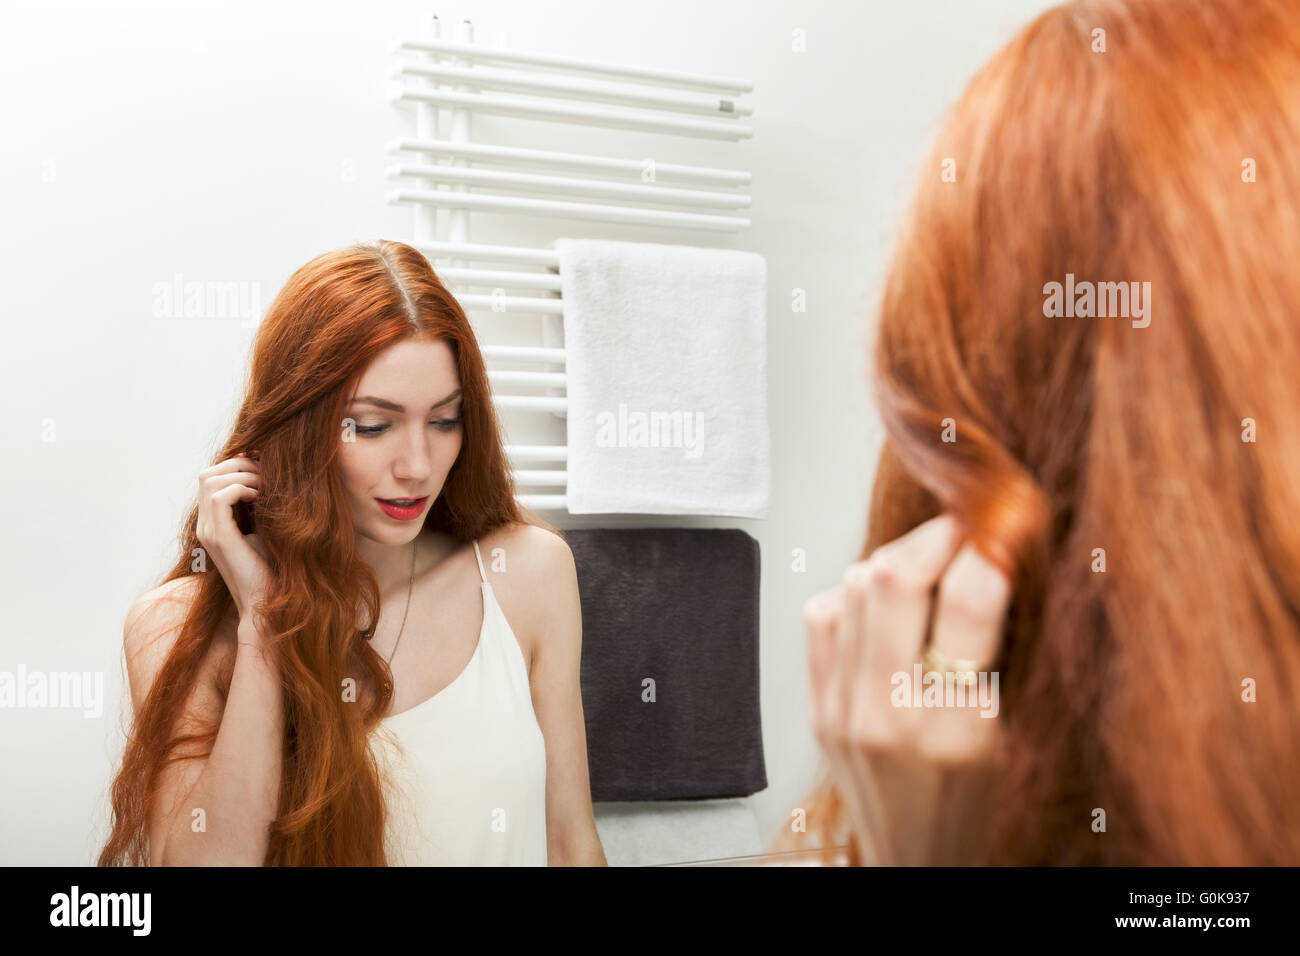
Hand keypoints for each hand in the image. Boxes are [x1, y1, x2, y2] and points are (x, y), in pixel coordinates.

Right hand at [195, 452, 270, 634]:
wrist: (267, 601)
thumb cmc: (272, 568)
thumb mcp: (266, 529)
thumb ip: (261, 505)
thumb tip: (272, 476)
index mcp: (213, 523)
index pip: (211, 478)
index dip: (235, 465)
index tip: (263, 465)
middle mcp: (205, 525)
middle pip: (206, 474)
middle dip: (238, 464)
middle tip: (265, 469)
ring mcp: (208, 531)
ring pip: (209, 480)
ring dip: (241, 473)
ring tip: (265, 482)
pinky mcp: (219, 537)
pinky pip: (219, 496)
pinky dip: (241, 487)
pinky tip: (261, 495)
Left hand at [803, 513, 1011, 864]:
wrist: (914, 864)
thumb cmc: (976, 809)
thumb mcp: (1015, 735)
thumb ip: (1006, 650)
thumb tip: (1001, 558)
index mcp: (957, 727)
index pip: (969, 600)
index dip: (990, 547)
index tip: (1003, 530)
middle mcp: (888, 712)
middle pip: (895, 577)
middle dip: (936, 536)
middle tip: (964, 533)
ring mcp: (841, 707)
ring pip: (854, 585)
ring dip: (896, 558)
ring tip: (928, 565)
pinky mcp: (816, 705)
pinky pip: (822, 614)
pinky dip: (854, 593)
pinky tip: (882, 604)